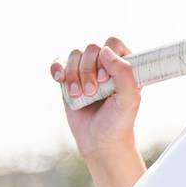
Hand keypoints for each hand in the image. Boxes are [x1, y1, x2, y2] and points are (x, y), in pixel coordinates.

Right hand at [50, 37, 139, 160]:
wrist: (99, 142)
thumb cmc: (118, 121)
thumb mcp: (128, 99)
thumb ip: (124, 73)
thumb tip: (105, 50)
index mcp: (125, 65)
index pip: (113, 43)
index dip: (107, 57)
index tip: (106, 79)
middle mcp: (105, 64)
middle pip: (91, 49)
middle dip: (88, 70)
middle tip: (93, 93)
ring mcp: (86, 70)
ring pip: (74, 55)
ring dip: (74, 75)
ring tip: (79, 96)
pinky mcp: (69, 79)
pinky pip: (58, 63)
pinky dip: (57, 69)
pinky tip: (59, 80)